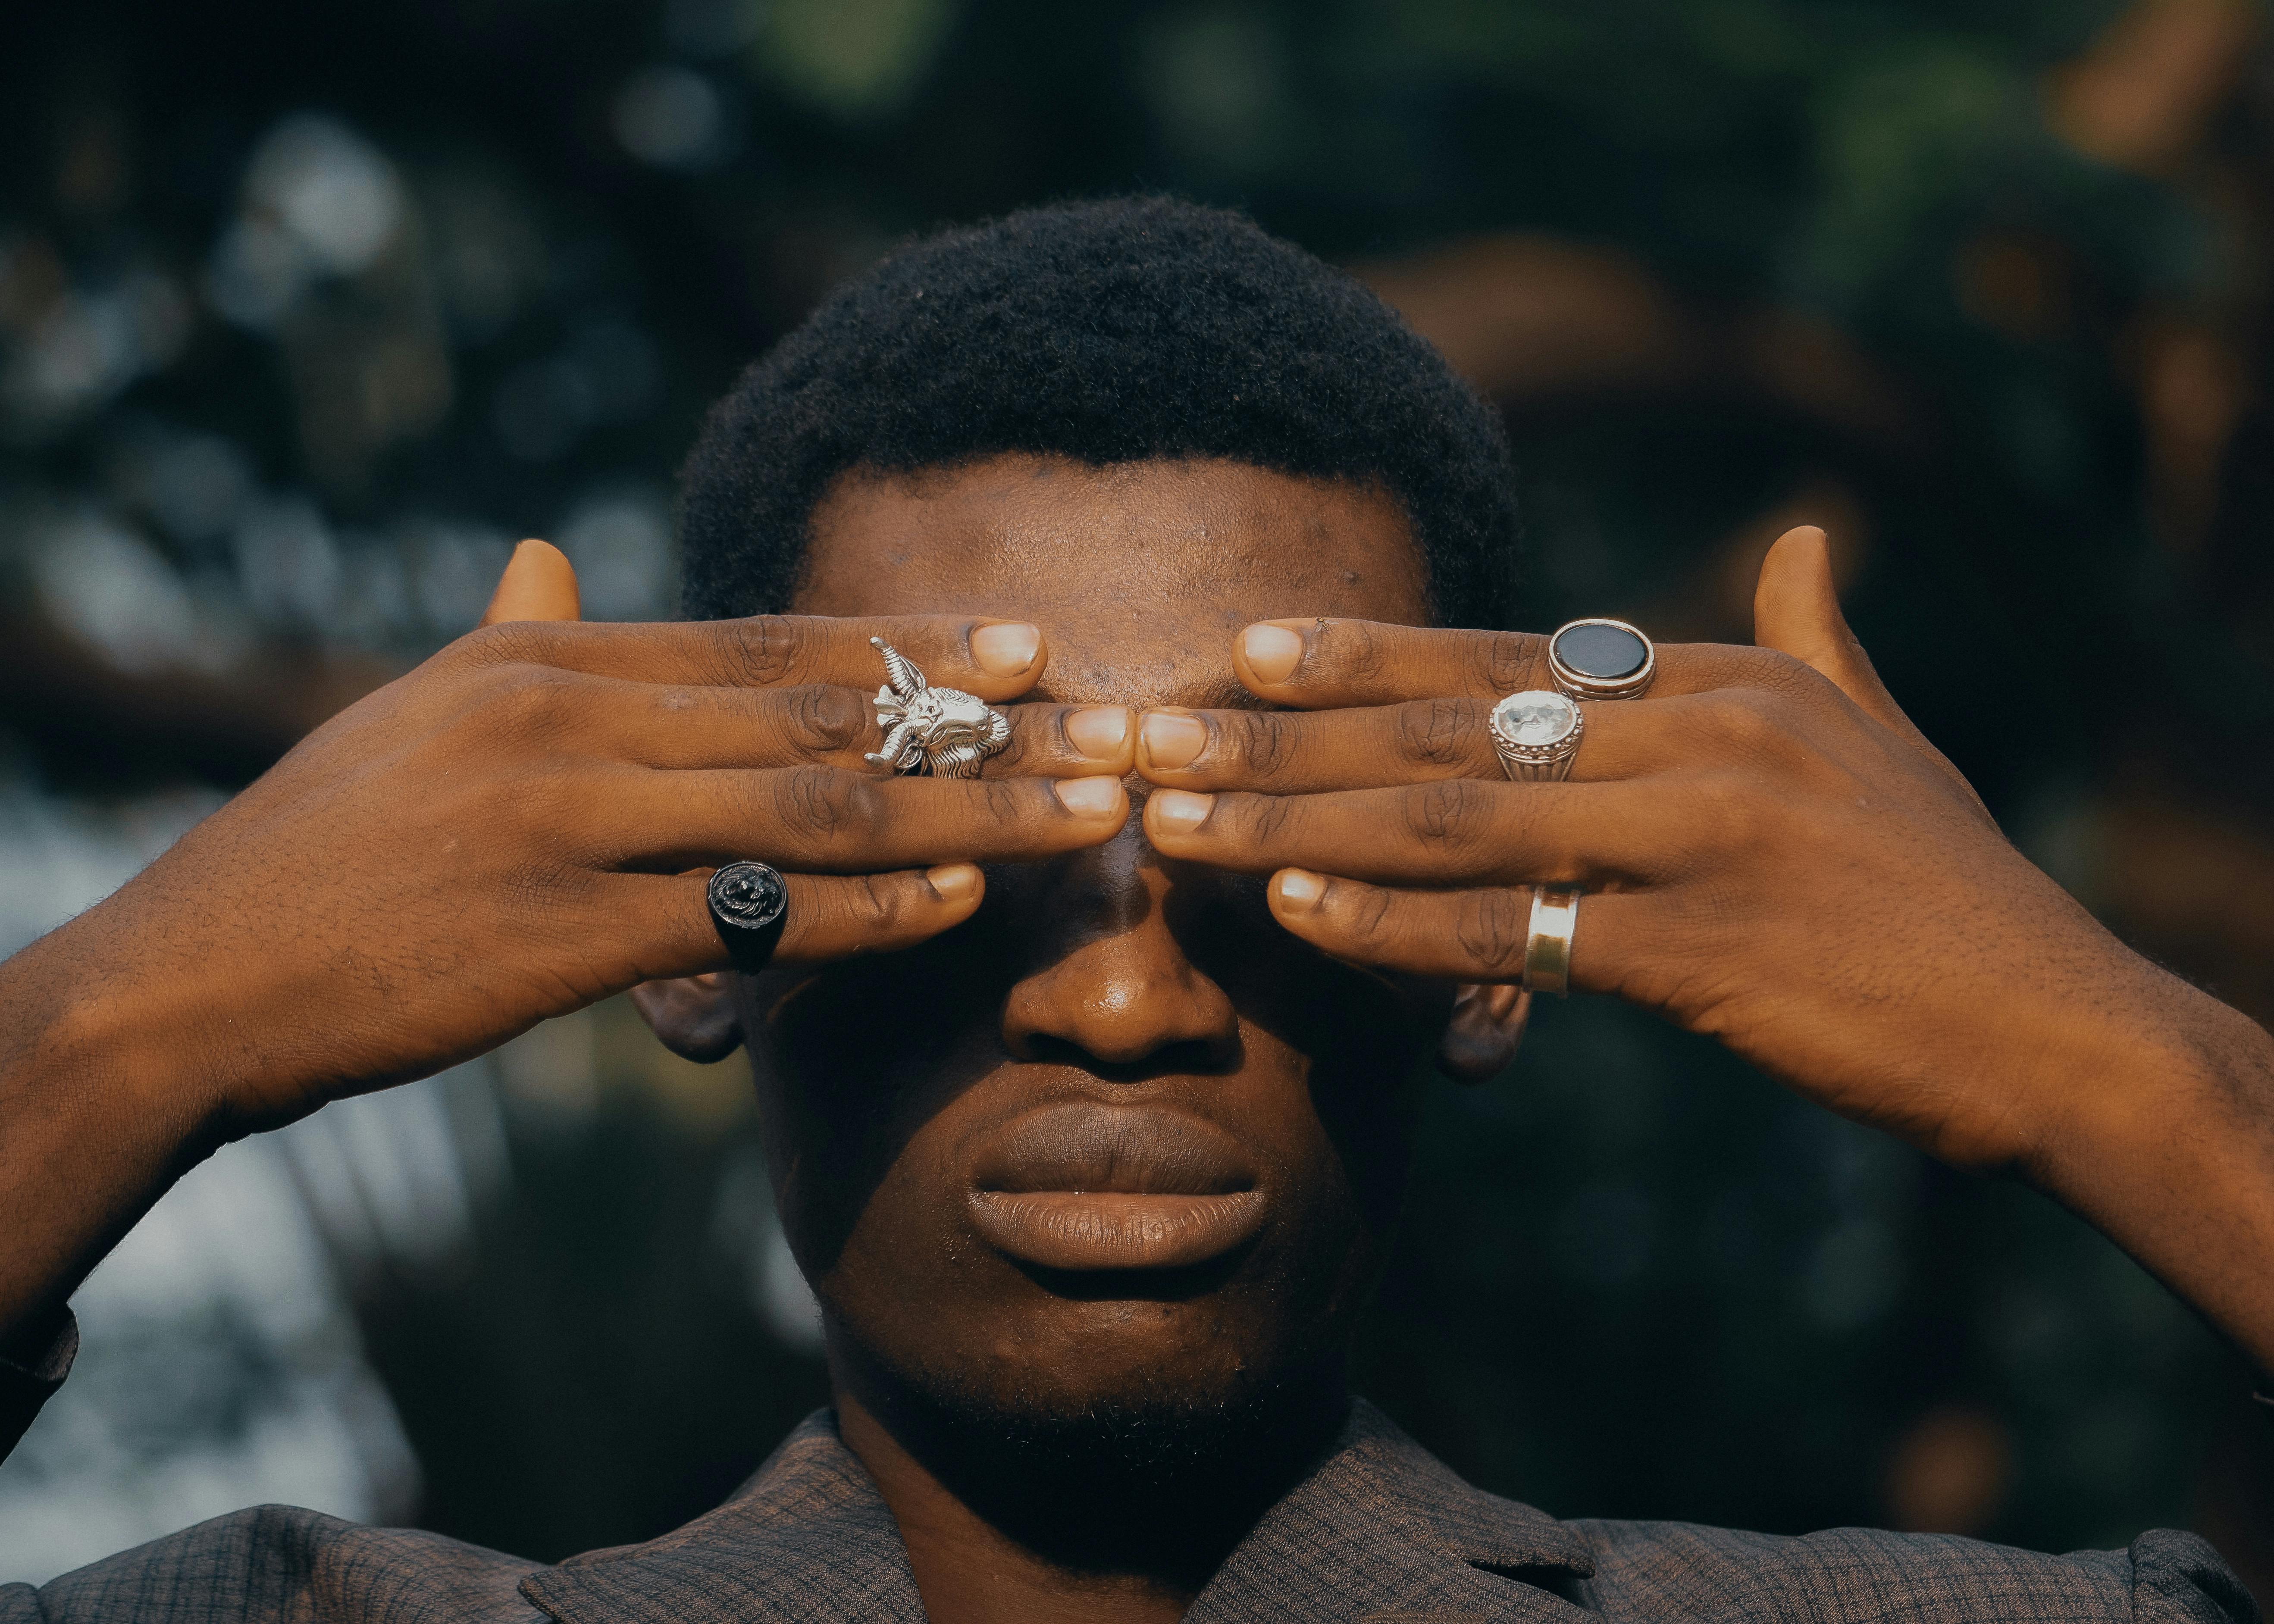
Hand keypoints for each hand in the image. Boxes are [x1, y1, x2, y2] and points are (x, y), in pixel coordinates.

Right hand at [20, 540, 1133, 1132]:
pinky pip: (756, 917)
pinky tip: (958, 907)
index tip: (1028, 648)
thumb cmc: (326, 843)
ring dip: (966, 814)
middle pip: (822, 712)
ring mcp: (571, 823)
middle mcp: (572, 717)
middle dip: (978, 721)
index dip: (910, 648)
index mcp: (548, 650)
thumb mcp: (422, 704)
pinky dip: (869, 910)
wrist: (199, 971)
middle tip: (1103, 722)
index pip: (769, 642)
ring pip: (816, 807)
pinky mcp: (566, 936)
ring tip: (1081, 819)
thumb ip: (510, 624)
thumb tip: (546, 549)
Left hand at [1134, 527, 2185, 1173]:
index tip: (1243, 648)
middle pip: (1447, 731)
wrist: (2052, 1023)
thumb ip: (1822, 632)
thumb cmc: (1951, 886)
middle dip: (1280, 735)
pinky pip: (1516, 936)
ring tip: (1176, 824)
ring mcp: (1699, 842)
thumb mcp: (1882, 731)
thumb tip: (1807, 536)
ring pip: (1455, 823)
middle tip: (1148, 735)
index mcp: (1721, 683)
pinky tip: (1296, 921)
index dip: (1364, 656)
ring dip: (1296, 824)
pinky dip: (1397, 929)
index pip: (1505, 657)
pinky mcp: (1702, 955)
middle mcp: (1696, 740)